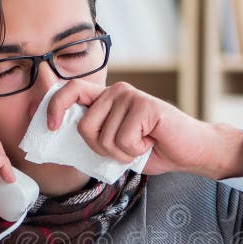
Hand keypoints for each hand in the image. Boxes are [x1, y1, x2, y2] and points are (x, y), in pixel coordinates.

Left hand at [45, 80, 242, 178]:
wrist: (190, 151)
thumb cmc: (153, 149)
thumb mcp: (116, 145)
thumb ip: (95, 138)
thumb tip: (60, 143)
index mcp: (106, 99)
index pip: (70, 90)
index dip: (55, 107)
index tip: (52, 128)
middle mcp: (116, 92)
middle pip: (85, 126)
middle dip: (101, 149)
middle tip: (124, 150)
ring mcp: (131, 96)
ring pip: (105, 137)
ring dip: (122, 153)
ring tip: (141, 145)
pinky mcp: (145, 106)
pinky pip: (124, 140)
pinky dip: (136, 151)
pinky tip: (151, 142)